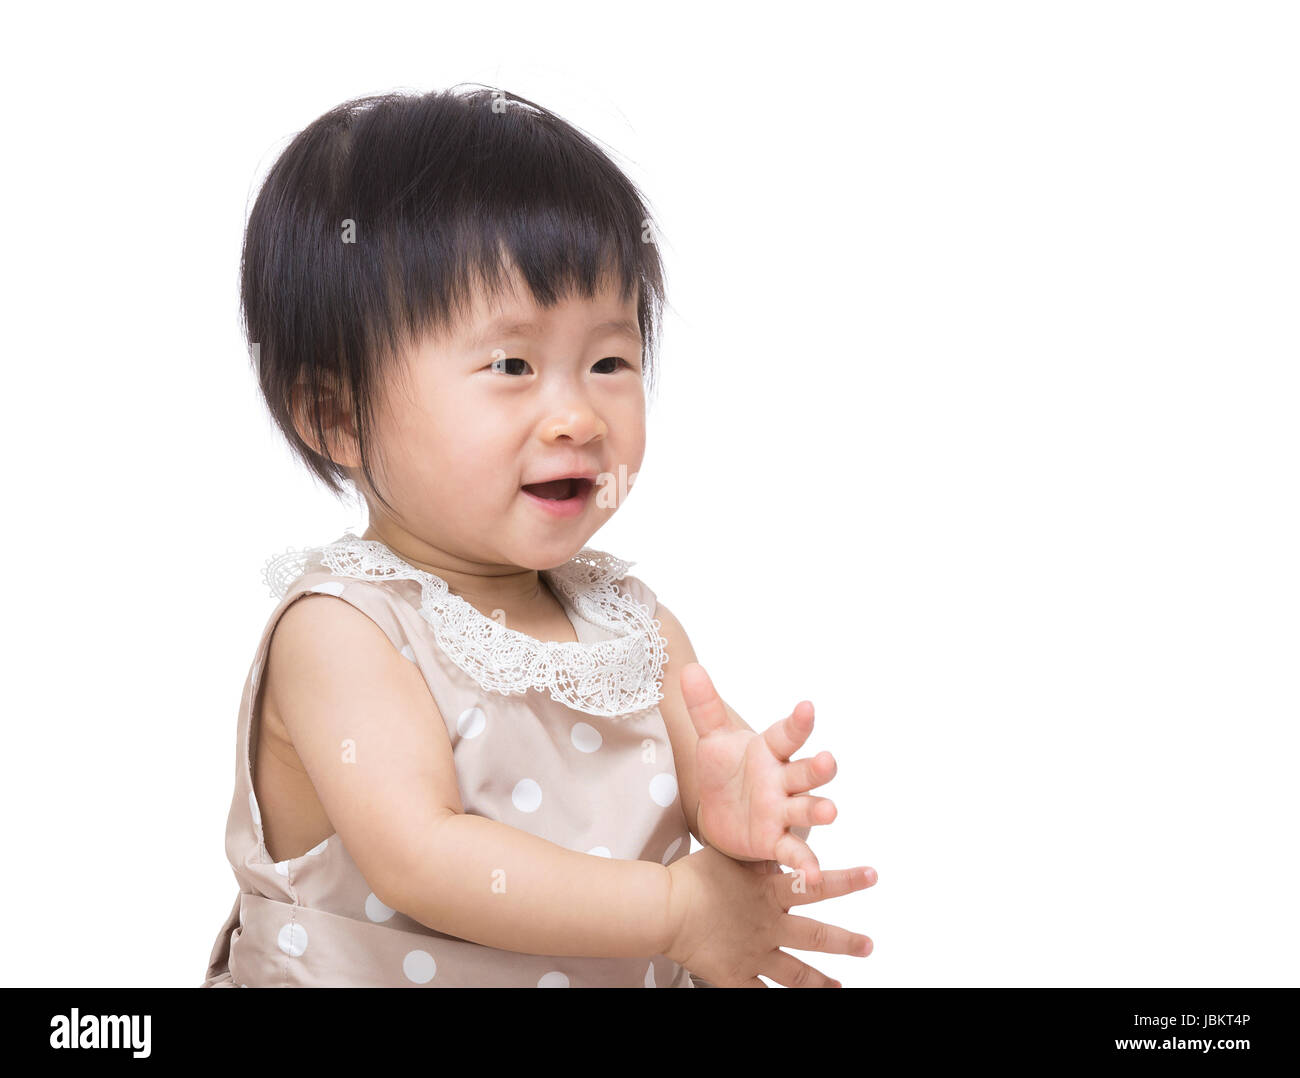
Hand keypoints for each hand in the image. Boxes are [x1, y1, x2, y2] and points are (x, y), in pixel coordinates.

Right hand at [664, 844, 875, 986]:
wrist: (664, 908)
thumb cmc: (692, 878)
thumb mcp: (731, 856)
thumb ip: (761, 856)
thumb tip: (784, 844)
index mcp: (768, 893)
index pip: (815, 884)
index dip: (846, 880)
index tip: (872, 876)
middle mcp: (768, 925)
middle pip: (816, 936)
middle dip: (846, 942)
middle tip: (868, 945)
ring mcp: (754, 954)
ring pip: (797, 974)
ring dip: (822, 982)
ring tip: (839, 987)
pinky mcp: (736, 977)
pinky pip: (761, 997)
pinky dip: (780, 1003)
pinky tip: (793, 1006)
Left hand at [681, 662, 837, 886]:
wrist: (719, 813)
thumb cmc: (725, 770)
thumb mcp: (712, 739)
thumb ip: (704, 707)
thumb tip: (688, 668)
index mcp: (770, 751)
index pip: (786, 734)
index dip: (797, 722)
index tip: (806, 708)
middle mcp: (783, 779)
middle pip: (805, 772)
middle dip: (818, 768)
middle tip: (828, 761)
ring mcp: (783, 811)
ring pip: (807, 808)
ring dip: (819, 809)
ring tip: (830, 811)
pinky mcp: (776, 840)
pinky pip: (794, 852)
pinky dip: (805, 864)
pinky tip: (812, 876)